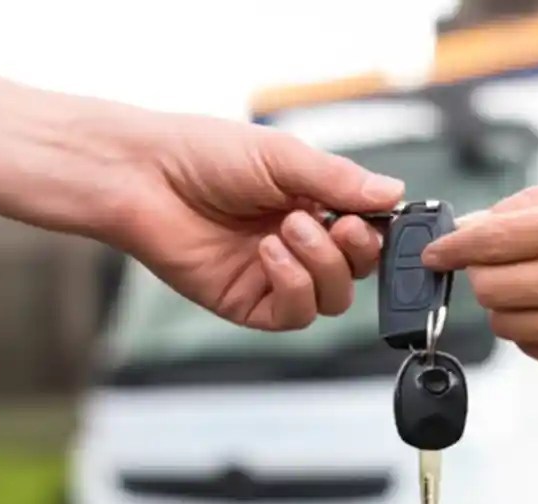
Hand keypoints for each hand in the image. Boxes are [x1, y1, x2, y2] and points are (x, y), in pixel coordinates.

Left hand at [113, 114, 403, 330]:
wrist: (142, 176)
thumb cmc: (202, 154)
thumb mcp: (284, 156)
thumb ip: (340, 180)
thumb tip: (395, 193)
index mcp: (313, 205)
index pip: (368, 233)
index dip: (378, 232)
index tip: (374, 217)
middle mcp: (299, 244)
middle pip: (358, 272)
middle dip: (356, 251)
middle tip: (338, 224)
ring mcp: (274, 276)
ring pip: (333, 299)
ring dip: (323, 266)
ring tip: (288, 229)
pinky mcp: (247, 302)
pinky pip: (295, 314)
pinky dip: (294, 287)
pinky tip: (270, 254)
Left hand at [423, 167, 537, 377]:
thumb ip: (536, 201)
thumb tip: (475, 224)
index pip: (496, 241)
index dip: (454, 248)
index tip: (438, 253)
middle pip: (493, 289)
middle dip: (483, 275)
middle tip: (498, 265)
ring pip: (508, 325)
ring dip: (510, 304)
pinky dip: (537, 329)